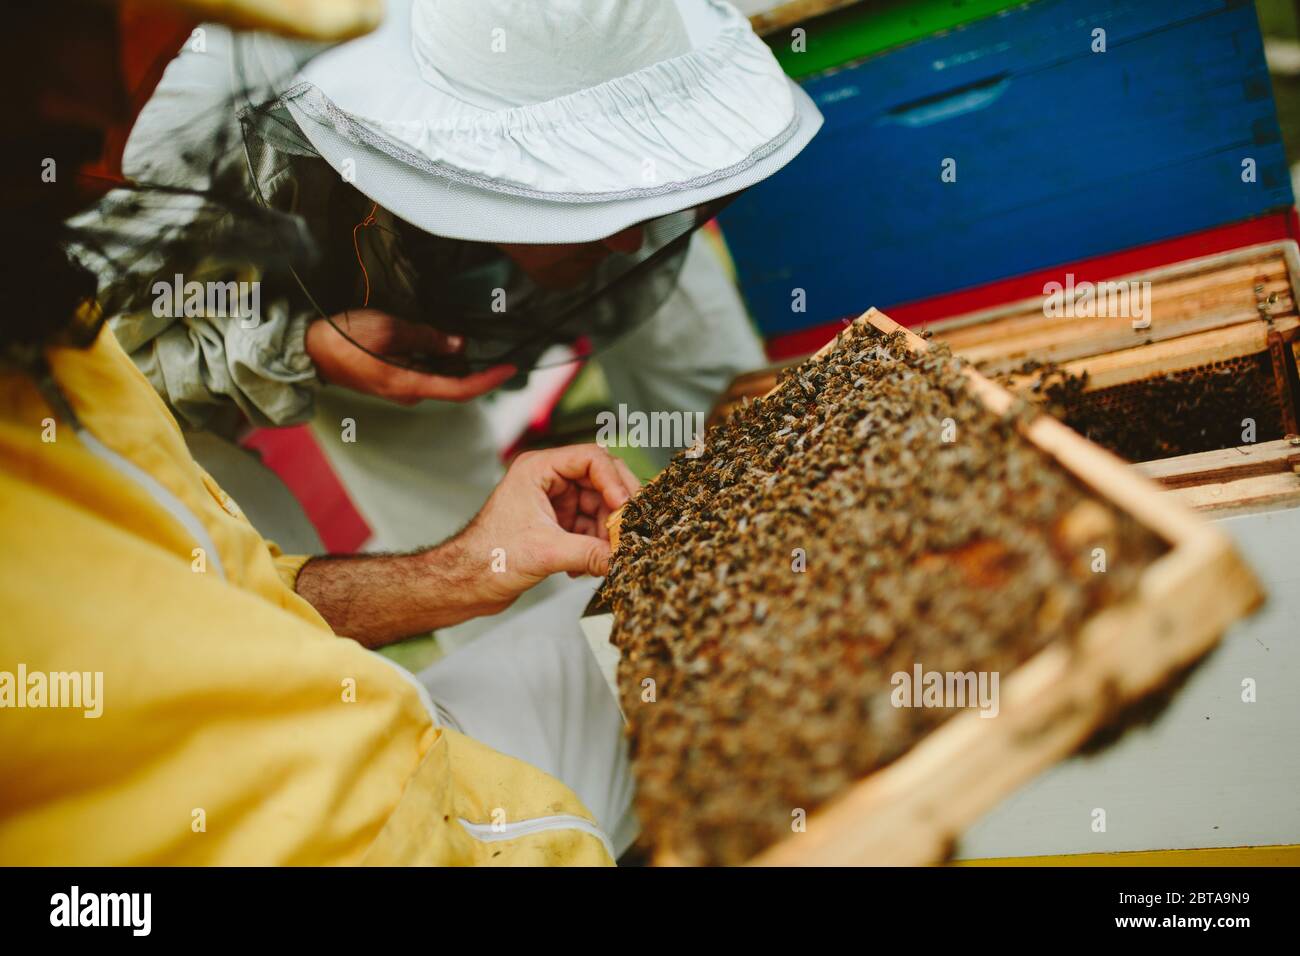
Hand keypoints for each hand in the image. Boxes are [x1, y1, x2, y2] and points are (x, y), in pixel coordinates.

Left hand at [295, 444, 641, 643]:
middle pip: (601, 482)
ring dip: (606, 533)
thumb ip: (589, 552)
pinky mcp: (555, 525)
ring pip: (598, 507)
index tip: (625, 509)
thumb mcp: (545, 553)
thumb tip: (624, 557)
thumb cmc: (487, 559)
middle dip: (616, 509)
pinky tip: (584, 568)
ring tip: (605, 557)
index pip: (592, 459)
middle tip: (630, 531)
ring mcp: (552, 503)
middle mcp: (548, 480)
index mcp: (538, 469)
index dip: (614, 482)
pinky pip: (589, 528)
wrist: (464, 585)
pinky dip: (594, 546)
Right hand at [305, 309, 515, 403]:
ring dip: (449, 358)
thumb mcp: (391, 330)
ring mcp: (399, 388)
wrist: (308, 349)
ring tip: (451, 334)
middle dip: (469, 363)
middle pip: (451, 381)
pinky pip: (421, 370)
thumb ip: (428, 339)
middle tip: (480, 340)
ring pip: (437, 374)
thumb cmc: (346, 338)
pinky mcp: (391, 379)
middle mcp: (408, 393)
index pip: (461, 389)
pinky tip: (432, 338)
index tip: (511, 368)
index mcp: (409, 385)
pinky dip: (434, 357)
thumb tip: (459, 346)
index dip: (489, 380)